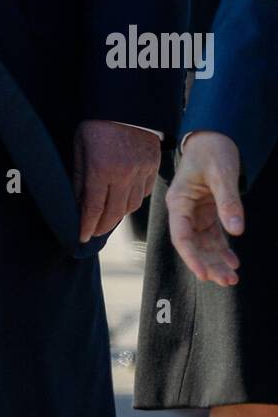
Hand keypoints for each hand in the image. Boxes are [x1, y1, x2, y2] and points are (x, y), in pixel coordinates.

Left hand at [73, 120, 159, 241]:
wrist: (126, 101)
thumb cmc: (97, 122)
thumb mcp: (80, 146)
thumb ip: (79, 176)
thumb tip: (77, 202)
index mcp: (101, 169)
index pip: (93, 209)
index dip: (86, 226)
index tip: (80, 238)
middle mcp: (123, 174)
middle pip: (113, 213)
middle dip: (101, 226)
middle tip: (93, 232)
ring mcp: (141, 171)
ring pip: (130, 207)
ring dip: (117, 215)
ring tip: (107, 217)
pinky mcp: (153, 166)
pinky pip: (143, 193)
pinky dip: (133, 200)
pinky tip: (123, 199)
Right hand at [165, 131, 243, 285]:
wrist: (214, 136)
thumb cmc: (212, 149)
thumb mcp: (222, 173)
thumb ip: (228, 201)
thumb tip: (236, 230)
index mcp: (179, 201)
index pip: (181, 236)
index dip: (191, 257)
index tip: (204, 274)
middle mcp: (184, 210)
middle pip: (193, 245)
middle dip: (208, 264)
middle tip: (227, 280)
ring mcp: (196, 213)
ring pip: (203, 244)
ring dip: (216, 261)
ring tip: (232, 277)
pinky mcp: (207, 212)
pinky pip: (213, 236)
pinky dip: (223, 250)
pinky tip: (233, 261)